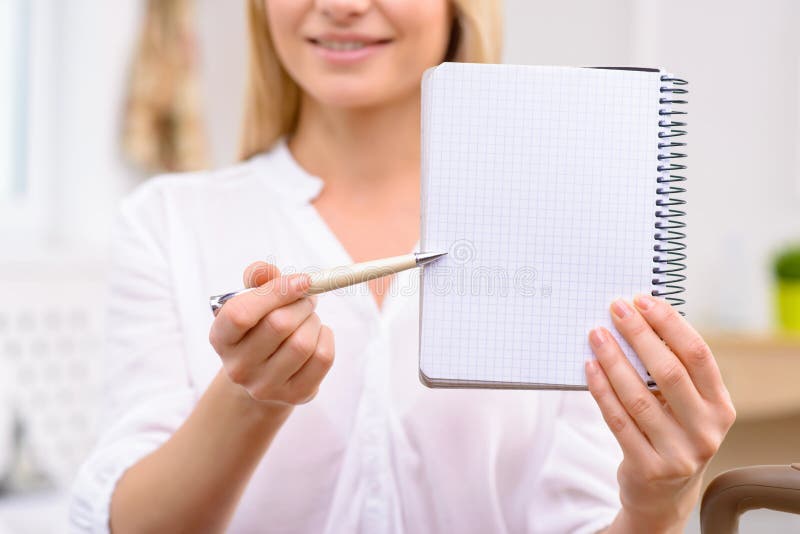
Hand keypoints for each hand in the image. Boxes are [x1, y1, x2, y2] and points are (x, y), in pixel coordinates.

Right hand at [209, 261, 334, 406]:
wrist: (263, 374)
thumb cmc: (259, 328)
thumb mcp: (251, 301)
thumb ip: (258, 279)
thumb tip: (265, 270)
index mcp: (221, 338)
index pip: (240, 313)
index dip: (275, 292)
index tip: (303, 280)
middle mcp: (238, 367)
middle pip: (279, 325)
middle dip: (302, 304)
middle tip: (308, 297)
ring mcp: (266, 386)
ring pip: (303, 343)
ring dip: (314, 321)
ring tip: (309, 319)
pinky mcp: (295, 395)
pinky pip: (323, 358)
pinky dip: (326, 338)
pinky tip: (317, 336)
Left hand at [585, 295, 735, 532]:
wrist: (663, 495)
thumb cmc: (669, 433)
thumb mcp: (682, 406)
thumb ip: (668, 369)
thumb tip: (636, 317)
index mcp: (720, 406)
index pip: (698, 355)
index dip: (670, 324)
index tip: (643, 300)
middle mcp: (707, 431)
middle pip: (669, 372)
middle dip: (640, 336)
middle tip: (616, 309)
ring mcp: (679, 453)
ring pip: (639, 397)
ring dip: (614, 360)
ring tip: (596, 335)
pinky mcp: (649, 468)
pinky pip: (618, 421)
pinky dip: (601, 391)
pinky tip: (589, 367)